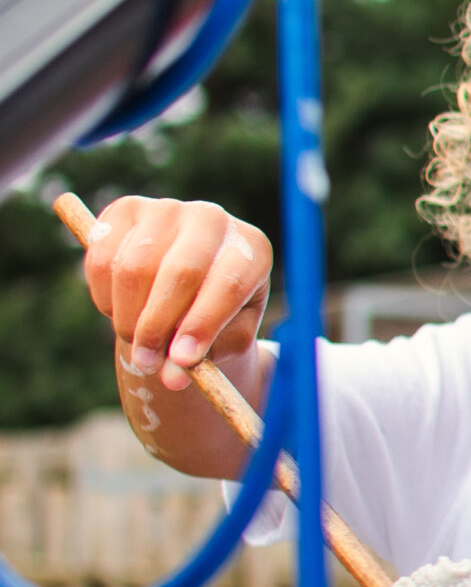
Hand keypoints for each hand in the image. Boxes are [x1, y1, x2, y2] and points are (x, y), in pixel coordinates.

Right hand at [83, 196, 271, 392]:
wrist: (188, 277)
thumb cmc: (215, 312)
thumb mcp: (226, 337)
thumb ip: (207, 356)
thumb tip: (173, 377)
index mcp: (252, 250)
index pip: (229, 284)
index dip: (202, 325)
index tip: (181, 362)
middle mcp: (213, 220)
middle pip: (180, 273)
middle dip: (158, 327)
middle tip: (147, 363)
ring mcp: (167, 209)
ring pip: (134, 269)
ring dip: (128, 317)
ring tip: (137, 342)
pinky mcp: (126, 209)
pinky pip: (102, 258)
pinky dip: (103, 295)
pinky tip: (118, 310)